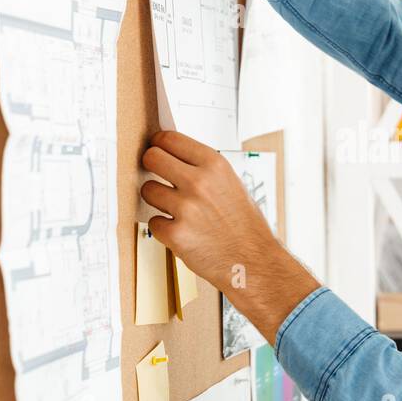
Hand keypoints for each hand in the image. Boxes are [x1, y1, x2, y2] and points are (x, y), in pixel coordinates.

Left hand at [140, 132, 319, 343]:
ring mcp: (186, 209)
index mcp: (215, 165)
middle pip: (151, 158)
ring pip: (147, 190)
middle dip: (151, 166)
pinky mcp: (176, 235)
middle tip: (158, 177)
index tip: (157, 151)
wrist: (254, 261)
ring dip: (156, 200)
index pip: (169, 139)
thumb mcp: (231, 183)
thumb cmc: (244, 224)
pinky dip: (163, 228)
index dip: (158, 144)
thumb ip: (202, 168)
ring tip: (175, 210)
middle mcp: (199, 182)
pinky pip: (152, 222)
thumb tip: (170, 155)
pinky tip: (182, 231)